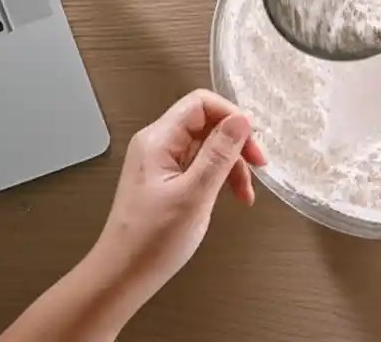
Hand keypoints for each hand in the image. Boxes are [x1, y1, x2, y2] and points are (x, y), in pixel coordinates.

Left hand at [93, 90, 265, 320]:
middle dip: (236, 143)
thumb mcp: (194, 195)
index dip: (231, 116)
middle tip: (258, 167)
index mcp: (158, 140)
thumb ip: (219, 154)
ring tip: (245, 193)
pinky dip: (220, 178)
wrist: (122, 276)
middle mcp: (157, 145)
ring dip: (231, 165)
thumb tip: (241, 120)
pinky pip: (199, 166)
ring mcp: (161, 163)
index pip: (200, 104)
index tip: (253, 141)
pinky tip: (231, 196)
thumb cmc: (150, 241)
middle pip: (206, 124)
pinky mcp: (166, 181)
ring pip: (207, 147)